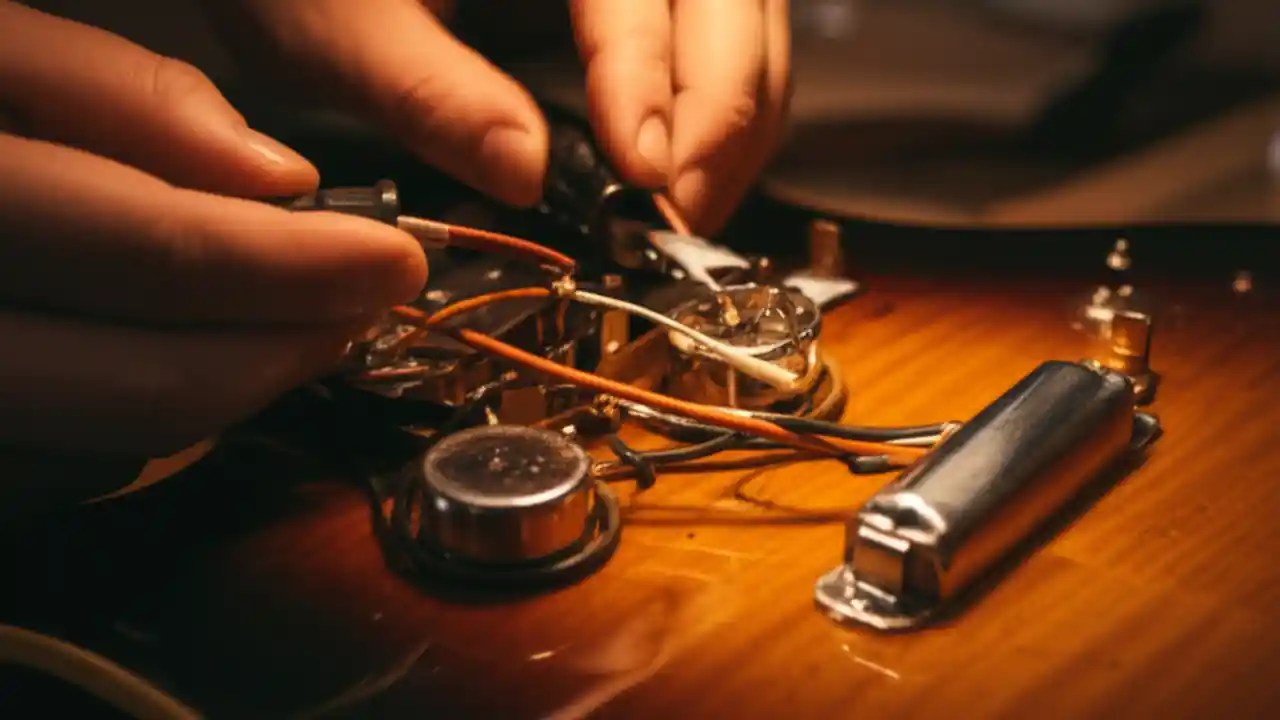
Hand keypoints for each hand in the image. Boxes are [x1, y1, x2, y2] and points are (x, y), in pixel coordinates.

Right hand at [0, 2, 427, 457]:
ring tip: (289, 324)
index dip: (292, 265)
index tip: (391, 255)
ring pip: (110, 445)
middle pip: (144, 382)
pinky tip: (167, 354)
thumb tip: (274, 177)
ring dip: (229, 390)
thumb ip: (114, 95)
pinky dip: (139, 426)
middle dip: (284, 350)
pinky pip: (54, 475)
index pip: (150, 250)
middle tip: (364, 305)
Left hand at [210, 0, 789, 234]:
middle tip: (674, 225)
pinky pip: (725, 40)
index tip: (643, 181)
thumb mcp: (334, 19)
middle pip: (737, 10)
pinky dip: (716, 110)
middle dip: (721, 122)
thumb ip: (426, 89)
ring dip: (732, 124)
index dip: (652, 84)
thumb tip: (524, 175)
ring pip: (749, 29)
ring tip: (680, 214)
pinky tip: (672, 172)